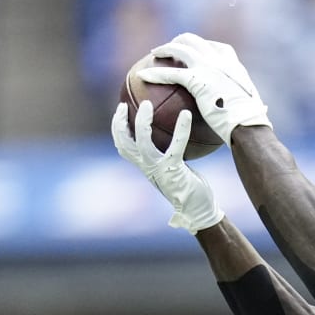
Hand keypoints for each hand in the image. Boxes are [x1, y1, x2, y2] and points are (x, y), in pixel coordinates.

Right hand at [112, 100, 223, 233]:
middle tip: (124, 104)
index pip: (123, 146)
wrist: (198, 210)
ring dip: (142, 122)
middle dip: (119, 123)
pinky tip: (186, 114)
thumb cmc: (189, 189)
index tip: (121, 110)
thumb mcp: (175, 169)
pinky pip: (176, 145)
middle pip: (123, 143)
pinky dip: (181, 128)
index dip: (117, 128)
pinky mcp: (173, 169)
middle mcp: (147, 167)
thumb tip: (175, 135)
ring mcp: (158, 169)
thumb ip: (169, 155)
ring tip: (147, 104)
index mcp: (145, 166)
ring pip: (142, 142)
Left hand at [138, 33, 271, 144]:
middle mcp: (220, 61)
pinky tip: (143, 76)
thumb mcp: (251, 108)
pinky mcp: (197, 79)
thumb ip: (244, 103)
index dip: (206, 47)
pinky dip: (155, 73)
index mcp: (234, 67)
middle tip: (170, 49)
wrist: (247, 123)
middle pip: (196, 41)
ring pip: (180, 49)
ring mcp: (208, 67)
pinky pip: (170, 73)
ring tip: (154, 54)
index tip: (197, 51)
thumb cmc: (250, 122)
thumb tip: (250, 112)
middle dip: (180, 41)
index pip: (220, 48)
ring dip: (165, 49)